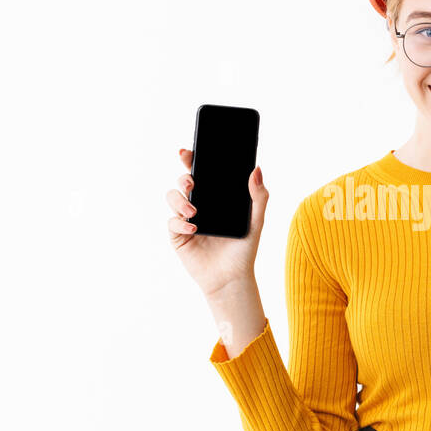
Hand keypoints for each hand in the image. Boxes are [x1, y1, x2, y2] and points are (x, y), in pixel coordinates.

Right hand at [168, 147, 268, 297]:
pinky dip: (180, 223)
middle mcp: (199, 204)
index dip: (192, 159)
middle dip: (184, 177)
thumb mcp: (256, 221)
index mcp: (215, 196)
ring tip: (194, 212)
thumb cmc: (244, 249)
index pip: (202, 172)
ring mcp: (187, 219)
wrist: (232, 278)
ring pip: (172, 197)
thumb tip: (256, 169)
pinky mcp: (178, 235)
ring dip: (180, 200)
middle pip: (184, 181)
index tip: (188, 152)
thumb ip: (259, 196)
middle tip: (192, 183)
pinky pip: (172, 222)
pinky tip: (194, 228)